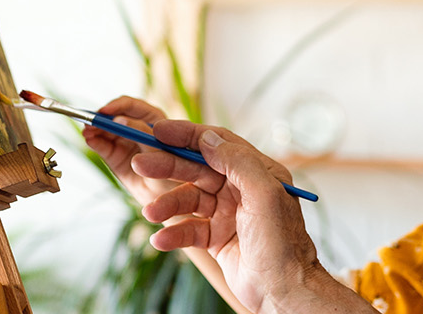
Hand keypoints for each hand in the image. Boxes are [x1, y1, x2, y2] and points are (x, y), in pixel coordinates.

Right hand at [81, 96, 181, 206]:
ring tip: (87, 130)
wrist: (170, 202)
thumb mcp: (164, 153)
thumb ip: (143, 135)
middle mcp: (137, 128)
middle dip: (103, 116)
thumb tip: (120, 119)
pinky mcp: (115, 157)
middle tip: (91, 120)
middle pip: (116, 115)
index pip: (134, 107)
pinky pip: (103, 145)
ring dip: (95, 127)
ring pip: (107, 129)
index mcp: (155, 121)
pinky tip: (89, 139)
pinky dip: (94, 141)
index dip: (119, 106)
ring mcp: (125, 142)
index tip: (106, 111)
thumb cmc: (176, 175)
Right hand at [134, 120, 365, 313]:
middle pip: (197, 169)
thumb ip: (239, 162)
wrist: (282, 291)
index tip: (158, 131)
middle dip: (167, 165)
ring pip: (188, 200)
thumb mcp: (265, 195)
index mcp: (257, 172)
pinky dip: (173, 233)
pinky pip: (188, 229)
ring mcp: (226, 213)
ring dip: (166, 204)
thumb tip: (208, 138)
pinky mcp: (215, 237)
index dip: (187, 135)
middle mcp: (241, 189)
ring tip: (149, 213)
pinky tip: (160, 239)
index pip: (218, 143)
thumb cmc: (282, 243)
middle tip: (139, 163)